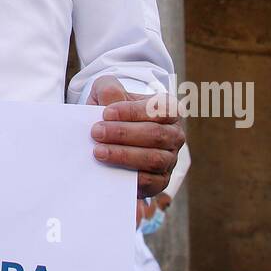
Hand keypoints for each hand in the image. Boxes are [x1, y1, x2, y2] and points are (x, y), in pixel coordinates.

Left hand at [88, 76, 182, 198]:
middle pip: (155, 134)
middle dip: (123, 134)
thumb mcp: (109, 92)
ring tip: (98, 151)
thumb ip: (109, 89)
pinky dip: (131, 177)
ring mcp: (170, 158)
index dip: (132, 111)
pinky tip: (110, 171)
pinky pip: (150, 181)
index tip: (106, 113)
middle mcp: (174, 134)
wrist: (111, 136)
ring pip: (153, 158)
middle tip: (96, 133)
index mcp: (168, 108)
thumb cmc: (114, 111)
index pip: (157, 109)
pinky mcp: (161, 180)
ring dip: (124, 155)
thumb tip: (109, 99)